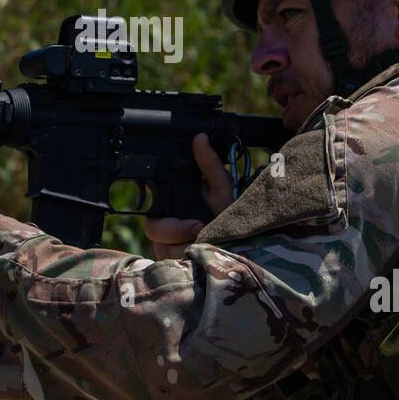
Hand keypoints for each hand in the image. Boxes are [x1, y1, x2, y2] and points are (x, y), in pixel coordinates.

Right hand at [144, 133, 232, 259]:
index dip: (159, 208)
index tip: (188, 218)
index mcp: (177, 202)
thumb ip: (211, 166)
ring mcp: (168, 245)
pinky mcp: (170, 261)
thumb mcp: (225, 190)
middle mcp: (168, 223)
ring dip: (185, 245)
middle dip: (176, 230)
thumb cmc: (232, 217)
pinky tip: (200, 256)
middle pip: (153, 227)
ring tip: (207, 241)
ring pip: (161, 247)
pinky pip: (168, 260)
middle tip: (200, 228)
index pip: (153, 202)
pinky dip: (185, 257)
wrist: (245, 248)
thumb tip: (200, 138)